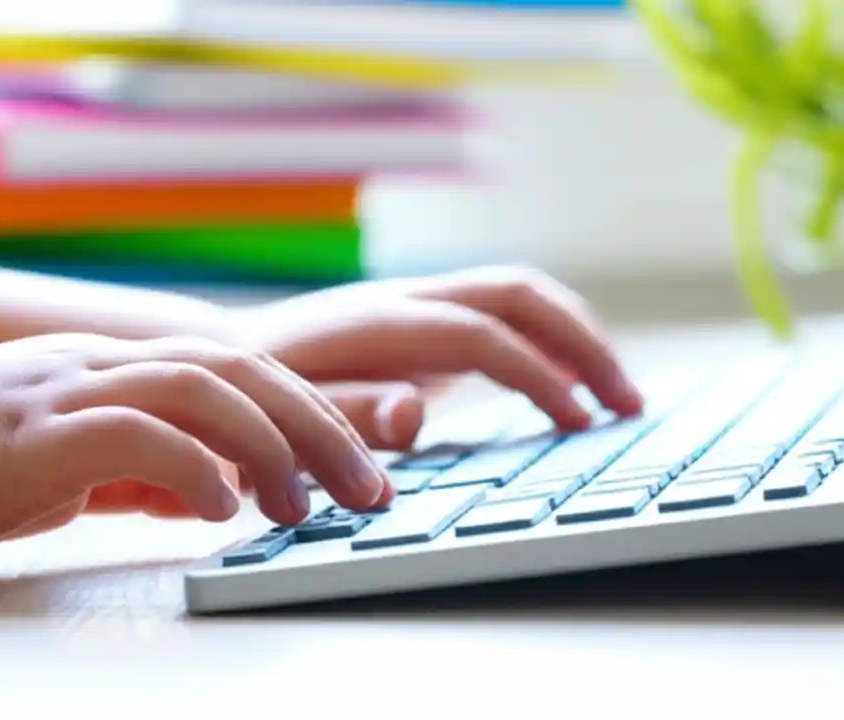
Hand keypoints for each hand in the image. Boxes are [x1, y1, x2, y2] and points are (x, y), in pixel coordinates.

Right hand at [0, 334, 392, 564]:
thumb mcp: (61, 467)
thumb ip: (134, 470)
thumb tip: (208, 493)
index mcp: (110, 367)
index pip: (236, 369)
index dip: (308, 412)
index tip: (354, 468)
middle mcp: (98, 364)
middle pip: (239, 368)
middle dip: (321, 425)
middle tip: (370, 489)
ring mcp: (65, 391)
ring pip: (203, 387)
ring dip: (273, 446)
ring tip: (307, 506)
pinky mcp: (31, 436)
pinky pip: (134, 436)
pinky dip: (194, 470)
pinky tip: (222, 510)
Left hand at [224, 266, 643, 435]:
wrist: (216, 361)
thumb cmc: (247, 402)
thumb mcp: (282, 422)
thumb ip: (347, 415)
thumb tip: (416, 408)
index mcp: (376, 323)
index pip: (483, 336)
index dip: (538, 377)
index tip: (580, 424)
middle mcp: (405, 300)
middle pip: (518, 294)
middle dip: (583, 343)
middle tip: (628, 403)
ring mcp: (417, 305)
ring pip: (519, 296)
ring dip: (576, 338)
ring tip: (616, 395)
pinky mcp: (424, 324)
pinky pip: (504, 318)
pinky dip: (548, 345)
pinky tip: (569, 387)